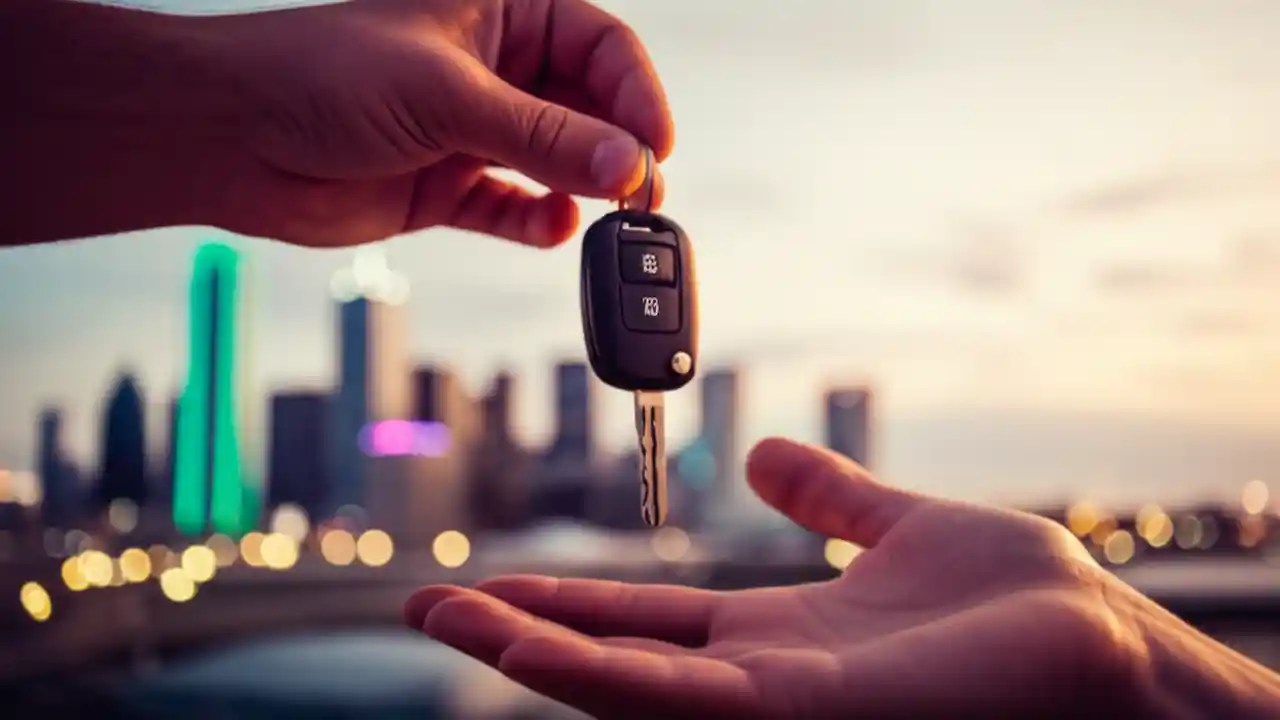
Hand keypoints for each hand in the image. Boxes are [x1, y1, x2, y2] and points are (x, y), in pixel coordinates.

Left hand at [4, 0, 668, 246]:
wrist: (230, 137)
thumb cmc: (319, 76)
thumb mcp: (447, 94)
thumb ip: (542, 135)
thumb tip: (626, 163)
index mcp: (499, 11)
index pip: (599, 46)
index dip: (636, 93)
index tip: (656, 144)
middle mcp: (494, 69)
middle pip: (588, 108)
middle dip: (617, 149)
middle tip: (642, 191)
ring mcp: (472, 129)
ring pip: (557, 162)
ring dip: (585, 189)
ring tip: (610, 217)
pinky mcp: (449, 186)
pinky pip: (515, 206)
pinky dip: (538, 220)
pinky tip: (552, 226)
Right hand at [405, 438, 1279, 718]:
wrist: (1109, 653)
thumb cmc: (1023, 607)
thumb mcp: (898, 529)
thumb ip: (832, 499)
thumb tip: (768, 457)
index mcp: (778, 637)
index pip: (647, 626)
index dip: (570, 607)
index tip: (500, 583)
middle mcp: (761, 680)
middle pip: (617, 659)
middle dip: (523, 635)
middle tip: (433, 602)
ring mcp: (774, 707)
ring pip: (624, 687)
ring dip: (532, 654)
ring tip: (448, 616)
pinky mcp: (800, 715)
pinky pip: (675, 696)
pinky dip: (592, 674)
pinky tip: (527, 645)